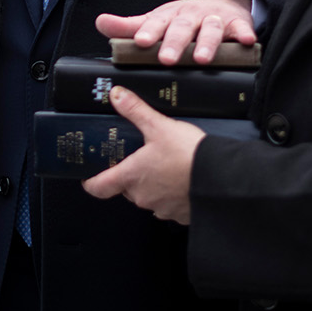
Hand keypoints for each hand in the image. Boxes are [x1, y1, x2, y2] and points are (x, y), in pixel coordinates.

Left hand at [81, 85, 204, 223]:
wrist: (223, 179)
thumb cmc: (189, 156)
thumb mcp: (159, 126)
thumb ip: (136, 111)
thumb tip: (117, 96)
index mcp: (131, 177)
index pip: (99, 187)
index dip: (91, 181)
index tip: (89, 176)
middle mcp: (143, 196)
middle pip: (126, 188)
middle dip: (130, 174)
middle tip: (137, 157)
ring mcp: (162, 208)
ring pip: (149, 196)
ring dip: (153, 183)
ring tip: (165, 163)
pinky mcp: (180, 214)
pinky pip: (170, 203)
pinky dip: (172, 192)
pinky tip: (182, 176)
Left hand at [95, 0, 255, 65]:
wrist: (217, 2)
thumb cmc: (180, 19)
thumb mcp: (155, 20)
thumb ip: (128, 26)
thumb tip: (100, 22)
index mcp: (168, 17)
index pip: (155, 23)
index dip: (148, 32)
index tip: (140, 42)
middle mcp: (190, 16)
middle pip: (181, 28)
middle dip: (174, 43)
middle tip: (167, 59)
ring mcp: (213, 19)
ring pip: (210, 29)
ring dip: (207, 42)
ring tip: (202, 59)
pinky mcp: (236, 24)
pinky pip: (241, 29)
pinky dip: (244, 34)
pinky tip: (247, 42)